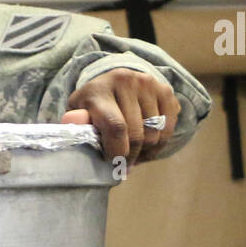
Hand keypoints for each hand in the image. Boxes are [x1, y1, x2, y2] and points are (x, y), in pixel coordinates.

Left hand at [60, 67, 180, 167]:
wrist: (112, 83)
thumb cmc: (92, 106)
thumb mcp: (78, 114)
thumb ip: (77, 125)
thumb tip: (79, 132)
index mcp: (99, 90)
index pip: (116, 127)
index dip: (117, 152)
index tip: (112, 163)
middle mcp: (125, 81)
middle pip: (137, 134)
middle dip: (131, 156)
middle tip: (124, 165)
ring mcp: (148, 84)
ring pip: (155, 134)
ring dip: (146, 152)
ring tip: (135, 155)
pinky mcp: (165, 90)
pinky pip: (168, 127)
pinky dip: (160, 143)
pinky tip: (147, 145)